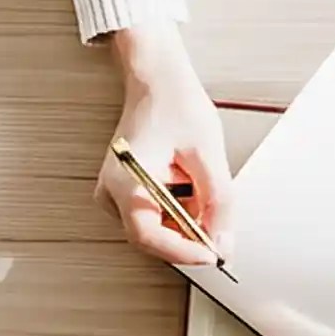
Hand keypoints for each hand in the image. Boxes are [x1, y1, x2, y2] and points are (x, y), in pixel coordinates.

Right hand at [96, 23, 233, 264]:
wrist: (157, 81)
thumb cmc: (176, 106)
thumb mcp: (208, 155)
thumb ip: (218, 202)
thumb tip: (223, 242)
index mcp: (124, 180)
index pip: (148, 236)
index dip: (183, 251)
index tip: (213, 254)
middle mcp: (111, 192)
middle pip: (153, 237)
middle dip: (190, 235)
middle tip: (219, 219)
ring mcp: (115, 194)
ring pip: (157, 228)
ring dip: (187, 219)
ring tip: (198, 180)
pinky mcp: (126, 193)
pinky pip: (156, 215)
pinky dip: (181, 210)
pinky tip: (190, 183)